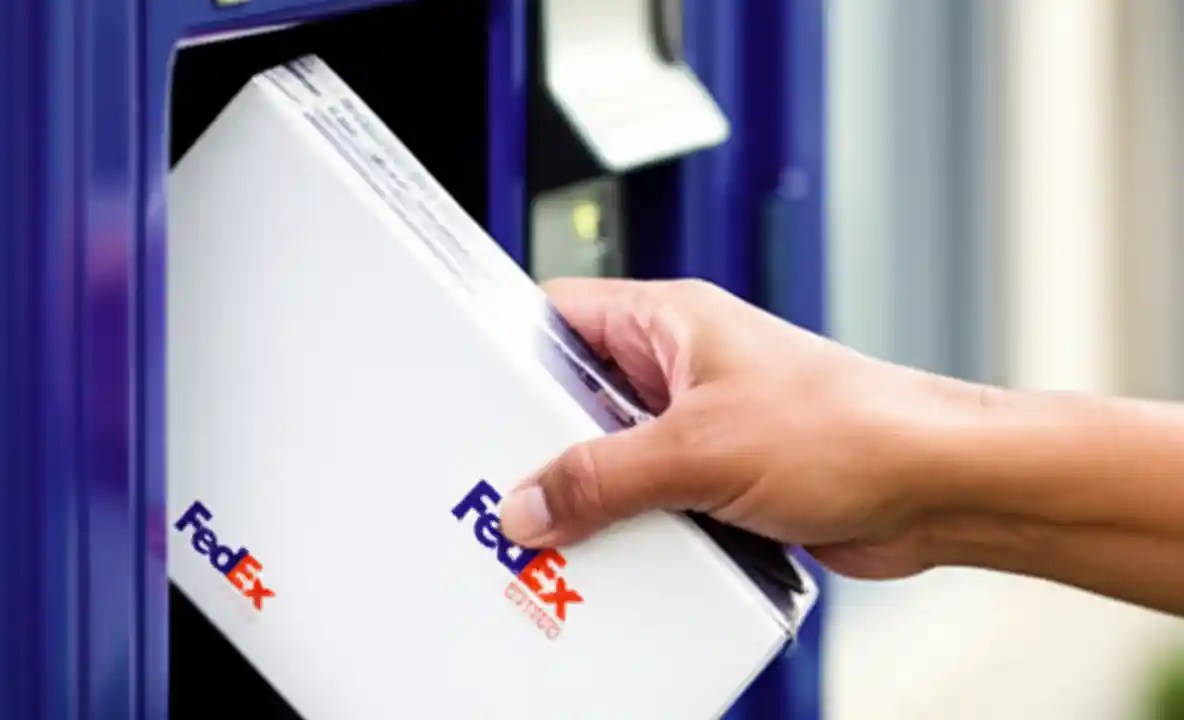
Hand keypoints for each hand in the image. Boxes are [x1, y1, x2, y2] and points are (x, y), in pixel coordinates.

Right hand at [498, 278, 982, 579]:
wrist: (934, 484)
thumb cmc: (849, 426)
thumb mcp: (699, 449)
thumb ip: (605, 476)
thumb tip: (533, 501)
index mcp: (670, 321)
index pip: (562, 315)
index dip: (511, 348)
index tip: (469, 388)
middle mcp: (682, 367)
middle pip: (580, 397)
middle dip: (545, 442)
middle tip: (504, 481)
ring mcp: (702, 423)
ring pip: (614, 454)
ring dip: (590, 493)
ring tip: (552, 528)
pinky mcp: (722, 476)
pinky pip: (652, 497)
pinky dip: (630, 523)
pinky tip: (612, 553)